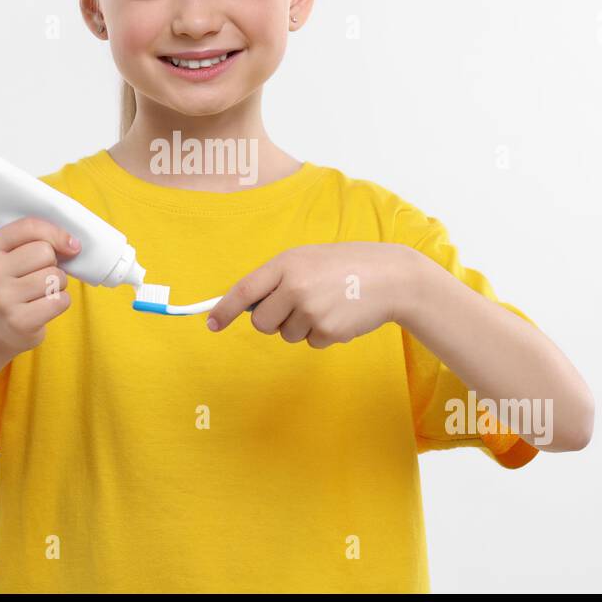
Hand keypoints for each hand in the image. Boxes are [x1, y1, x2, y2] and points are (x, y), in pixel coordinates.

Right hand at [0, 216, 80, 358]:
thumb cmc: (10, 284)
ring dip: (58, 283)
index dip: (56, 233)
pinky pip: (60, 300)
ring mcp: (3, 299)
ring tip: (41, 292)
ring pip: (55, 276)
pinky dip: (60, 301)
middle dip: (53, 263)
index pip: (28, 227)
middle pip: (45, 252)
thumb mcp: (10, 256)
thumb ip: (36, 240)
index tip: (69, 244)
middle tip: (40, 275)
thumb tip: (72, 244)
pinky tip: (43, 307)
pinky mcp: (19, 322)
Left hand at [206, 242, 420, 347]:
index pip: (244, 291)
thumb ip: (278, 278)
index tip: (211, 323)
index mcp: (287, 264)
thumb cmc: (345, 265)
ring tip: (326, 304)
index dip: (223, 309)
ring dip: (300, 326)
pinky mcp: (328, 331)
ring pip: (286, 334)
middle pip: (261, 322)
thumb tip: (247, 305)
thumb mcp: (308, 259)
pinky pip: (310, 342)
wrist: (390, 277)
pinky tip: (339, 314)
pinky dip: (321, 333)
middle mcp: (295, 288)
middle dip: (272, 320)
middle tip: (296, 305)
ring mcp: (311, 311)